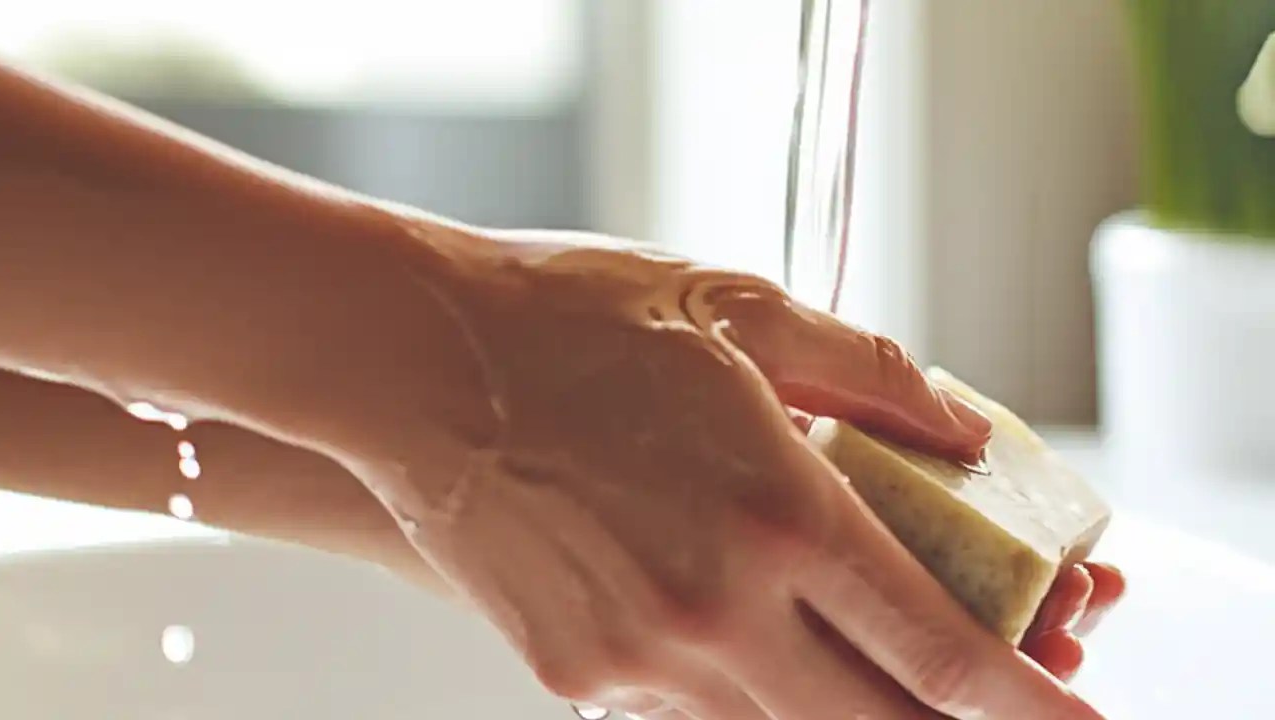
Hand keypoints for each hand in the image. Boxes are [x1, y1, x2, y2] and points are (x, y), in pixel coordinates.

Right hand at [347, 230, 1106, 718]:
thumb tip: (959, 435)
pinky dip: (739, 687)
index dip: (1028, 699)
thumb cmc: (565, 320)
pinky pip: (688, 711)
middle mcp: (717, 607)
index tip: (1071, 717)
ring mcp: (641, 658)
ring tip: (854, 658)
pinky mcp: (575, 677)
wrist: (410, 360)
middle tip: (981, 705)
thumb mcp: (738, 311)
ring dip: (839, 709)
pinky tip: (732, 623)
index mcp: (779, 512)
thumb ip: (873, 377)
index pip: (943, 649)